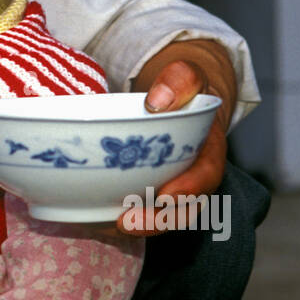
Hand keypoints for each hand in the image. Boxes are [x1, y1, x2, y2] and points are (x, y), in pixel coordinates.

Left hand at [119, 39, 235, 236]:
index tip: (165, 196)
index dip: (189, 190)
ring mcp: (170, 187)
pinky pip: (137, 211)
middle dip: (157, 222)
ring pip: (159, 217)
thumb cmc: (183, 88)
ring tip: (104, 223)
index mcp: (209, 151)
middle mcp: (192, 177)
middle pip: (183, 211)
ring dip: (134, 226)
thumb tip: (157, 101)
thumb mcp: (187, 74)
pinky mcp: (147, 192)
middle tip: (125, 221)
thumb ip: (181, 79)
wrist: (176, 97)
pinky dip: (116, 218)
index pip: (207, 177)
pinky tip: (90, 217)